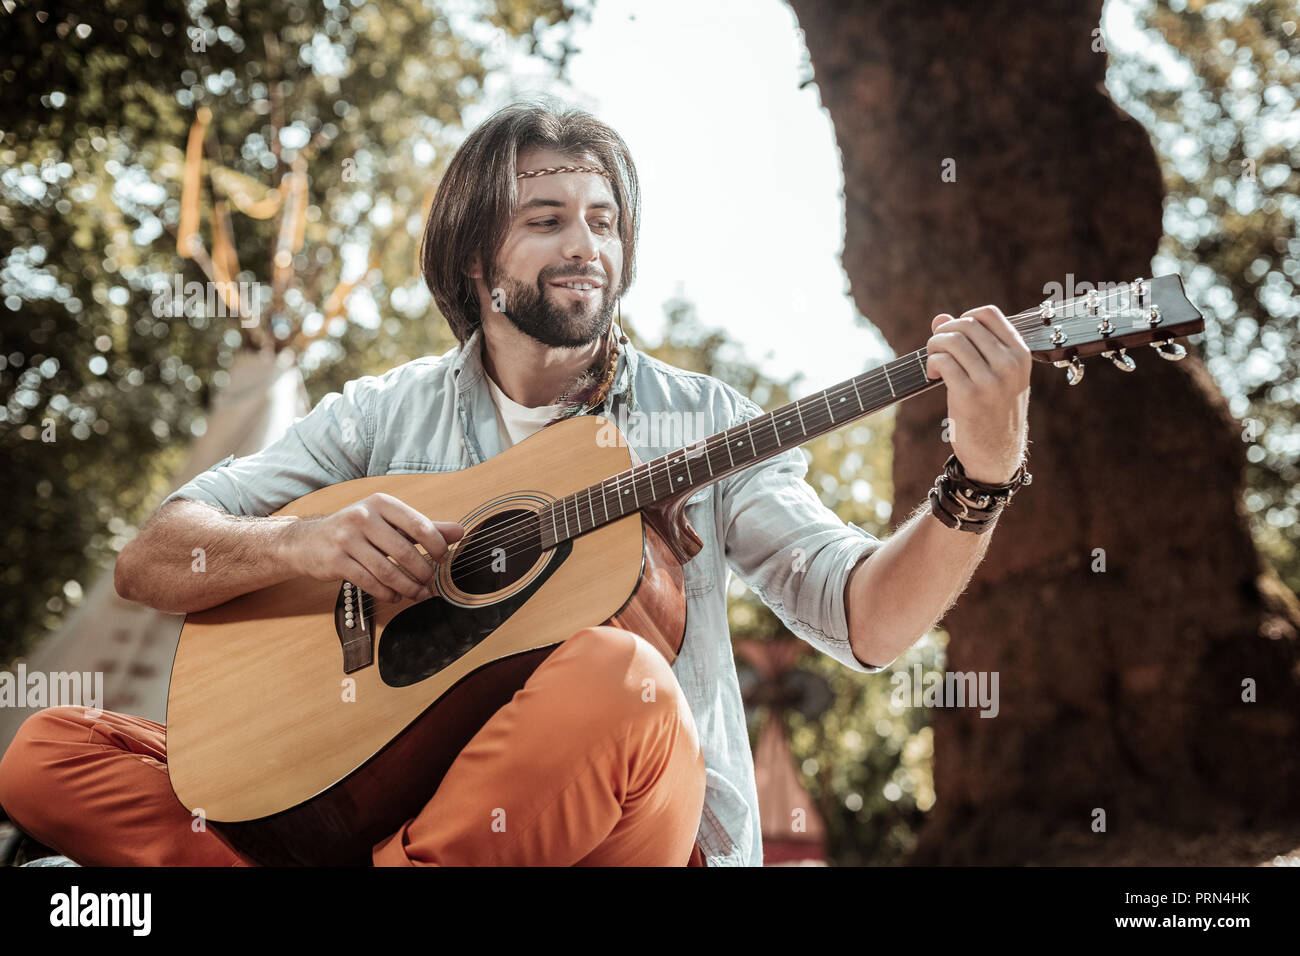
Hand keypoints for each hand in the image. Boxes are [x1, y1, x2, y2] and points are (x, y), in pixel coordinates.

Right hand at [284, 493, 464, 601]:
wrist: (309, 540)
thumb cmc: (357, 530)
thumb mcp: (389, 521)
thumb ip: (423, 527)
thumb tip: (459, 531)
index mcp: (381, 503)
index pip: (419, 526)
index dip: (437, 546)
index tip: (442, 559)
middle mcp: (363, 517)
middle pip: (404, 552)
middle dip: (422, 572)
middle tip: (430, 582)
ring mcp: (347, 539)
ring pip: (387, 571)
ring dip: (407, 587)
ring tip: (417, 593)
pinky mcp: (336, 561)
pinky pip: (370, 582)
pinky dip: (387, 593)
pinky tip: (395, 596)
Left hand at [925, 305, 1030, 483]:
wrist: (997, 454)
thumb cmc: (993, 411)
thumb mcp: (994, 375)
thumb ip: (970, 345)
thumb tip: (939, 318)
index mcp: (1020, 355)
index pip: (989, 314)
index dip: (964, 318)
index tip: (955, 335)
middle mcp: (1009, 365)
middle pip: (966, 325)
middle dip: (943, 333)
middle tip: (937, 350)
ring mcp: (991, 380)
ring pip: (952, 341)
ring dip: (934, 347)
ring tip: (933, 362)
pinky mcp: (969, 396)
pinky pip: (943, 362)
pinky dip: (931, 364)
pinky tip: (932, 375)